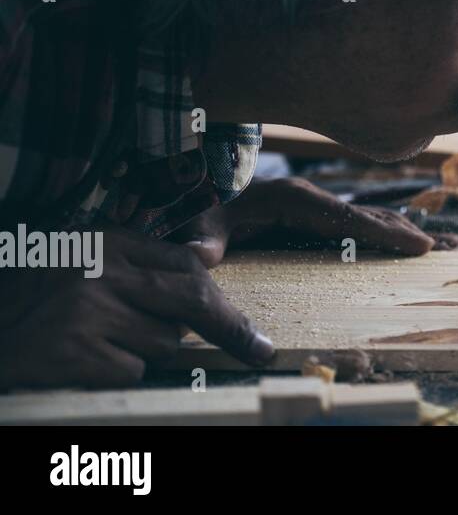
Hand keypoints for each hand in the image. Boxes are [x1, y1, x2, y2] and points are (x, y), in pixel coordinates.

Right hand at [0, 225, 274, 389]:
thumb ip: (141, 260)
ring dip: (149, 351)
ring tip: (106, 343)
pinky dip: (120, 372)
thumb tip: (207, 261)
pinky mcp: (76, 352)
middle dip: (232, 328)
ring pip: (164, 343)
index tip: (248, 322)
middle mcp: (103, 273)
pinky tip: (89, 362)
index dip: (221, 297)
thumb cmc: (37, 298)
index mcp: (109, 245)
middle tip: (260, 351)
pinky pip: (133, 370)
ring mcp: (89, 312)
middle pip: (193, 300)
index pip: (187, 266)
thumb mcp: (86, 261)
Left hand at [173, 176, 452, 267]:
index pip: (347, 219)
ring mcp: (318, 208)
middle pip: (370, 217)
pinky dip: (389, 234)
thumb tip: (197, 257)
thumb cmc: (200, 212)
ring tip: (444, 247)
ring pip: (371, 219)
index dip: (384, 232)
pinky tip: (410, 243)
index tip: (418, 244)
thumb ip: (201, 242)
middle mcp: (313, 201)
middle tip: (446, 249)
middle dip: (408, 233)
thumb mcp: (198, 227)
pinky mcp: (316, 219)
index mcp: (293, 201)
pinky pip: (360, 226)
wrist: (194, 192)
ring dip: (406, 233)